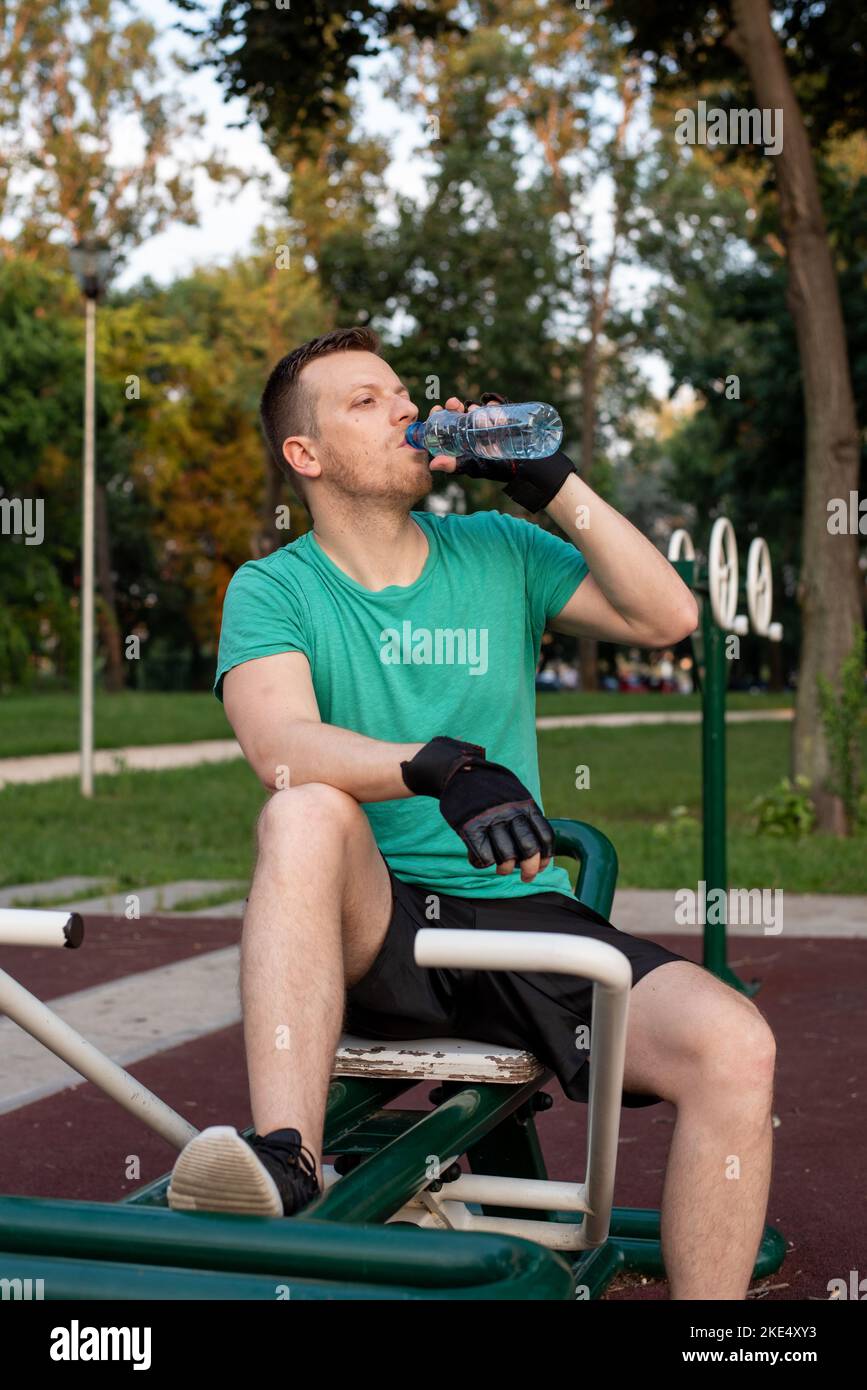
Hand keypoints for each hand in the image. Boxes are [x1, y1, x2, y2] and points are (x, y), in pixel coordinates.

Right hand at [400, 735, 554, 879]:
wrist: (458, 771)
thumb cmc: (489, 787)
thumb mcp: (514, 793)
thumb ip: (526, 814)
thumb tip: (538, 845)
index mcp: (525, 804)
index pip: (545, 836)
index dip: (545, 856)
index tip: (541, 866)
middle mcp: (510, 812)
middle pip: (528, 849)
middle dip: (530, 869)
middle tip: (526, 877)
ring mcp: (490, 820)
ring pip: (506, 857)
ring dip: (505, 869)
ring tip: (501, 869)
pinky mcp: (470, 827)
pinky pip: (483, 856)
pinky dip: (484, 863)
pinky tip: (481, 859)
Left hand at [426, 392, 575, 511]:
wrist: (524, 466)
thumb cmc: (496, 468)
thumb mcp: (472, 467)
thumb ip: (454, 465)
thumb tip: (433, 465)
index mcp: (460, 438)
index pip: (445, 422)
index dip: (439, 415)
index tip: (437, 409)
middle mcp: (471, 427)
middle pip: (459, 411)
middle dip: (455, 406)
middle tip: (454, 405)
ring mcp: (486, 420)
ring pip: (475, 407)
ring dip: (472, 405)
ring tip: (473, 409)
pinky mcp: (501, 414)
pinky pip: (494, 404)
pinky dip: (491, 402)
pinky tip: (491, 406)